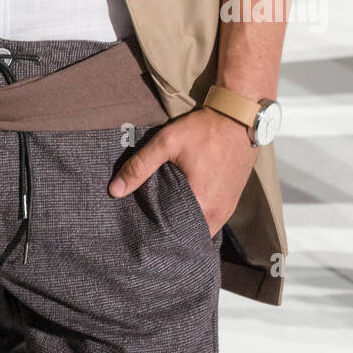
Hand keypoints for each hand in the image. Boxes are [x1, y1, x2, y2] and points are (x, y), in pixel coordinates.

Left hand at [108, 106, 258, 236]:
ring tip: (164, 216)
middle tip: (149, 223)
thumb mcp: (167, 142)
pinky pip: (211, 220)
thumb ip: (140, 166)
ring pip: (201, 229)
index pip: (174, 234)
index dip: (157, 233)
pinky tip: (183, 206)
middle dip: (170, 231)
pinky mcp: (232, 202)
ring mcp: (227, 210)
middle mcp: (217, 215)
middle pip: (188, 234)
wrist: (238, 118)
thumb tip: (114, 191)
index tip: (141, 230)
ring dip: (184, 224)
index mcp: (201, 204)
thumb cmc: (203, 130)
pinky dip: (197, 217)